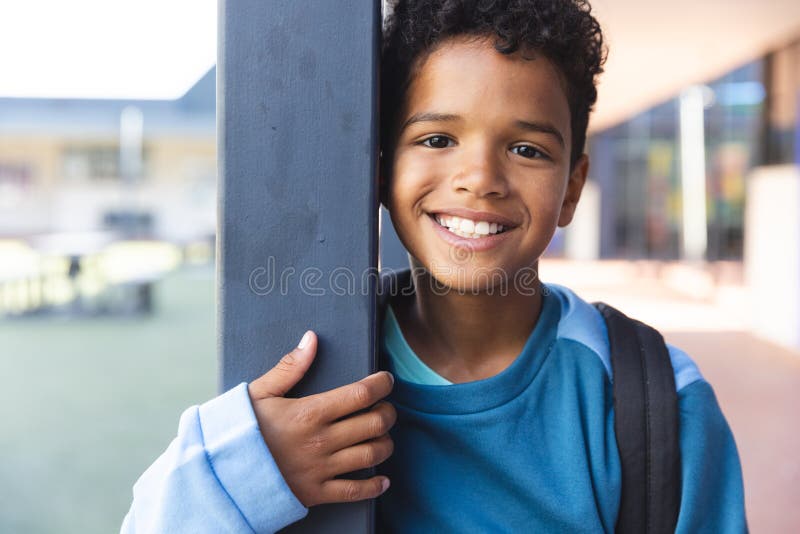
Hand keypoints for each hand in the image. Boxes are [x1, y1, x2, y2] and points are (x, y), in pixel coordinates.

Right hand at [248, 330, 395, 506]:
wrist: (220, 471)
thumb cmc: (241, 429)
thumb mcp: (260, 392)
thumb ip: (290, 366)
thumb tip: (312, 339)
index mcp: (310, 412)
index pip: (361, 394)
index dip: (382, 384)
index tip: (387, 380)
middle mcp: (321, 441)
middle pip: (375, 423)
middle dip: (388, 412)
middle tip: (386, 407)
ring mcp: (320, 469)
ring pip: (372, 455)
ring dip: (385, 443)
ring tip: (382, 435)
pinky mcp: (316, 493)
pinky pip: (355, 491)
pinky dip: (375, 485)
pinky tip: (382, 479)